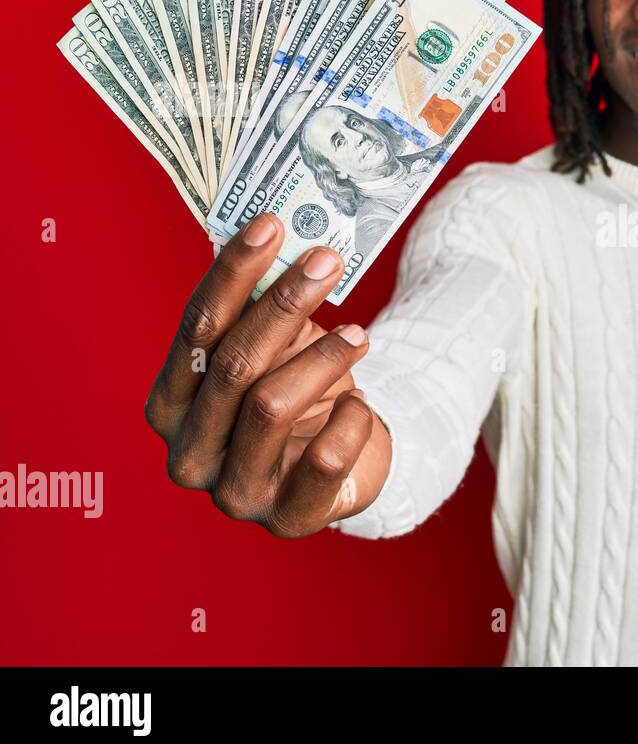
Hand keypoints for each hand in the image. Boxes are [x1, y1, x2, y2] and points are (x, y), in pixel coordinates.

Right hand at [144, 213, 390, 536]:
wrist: (342, 467)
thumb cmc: (297, 397)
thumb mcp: (272, 352)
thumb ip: (259, 307)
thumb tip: (274, 233)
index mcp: (170, 405)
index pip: (196, 328)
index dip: (233, 274)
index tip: (272, 224)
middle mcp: (189, 452)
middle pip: (234, 364)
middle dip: (284, 305)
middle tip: (328, 261)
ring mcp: (234, 492)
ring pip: (271, 406)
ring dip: (323, 359)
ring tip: (361, 334)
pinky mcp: (287, 519)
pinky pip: (321, 459)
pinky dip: (349, 421)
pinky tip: (361, 403)